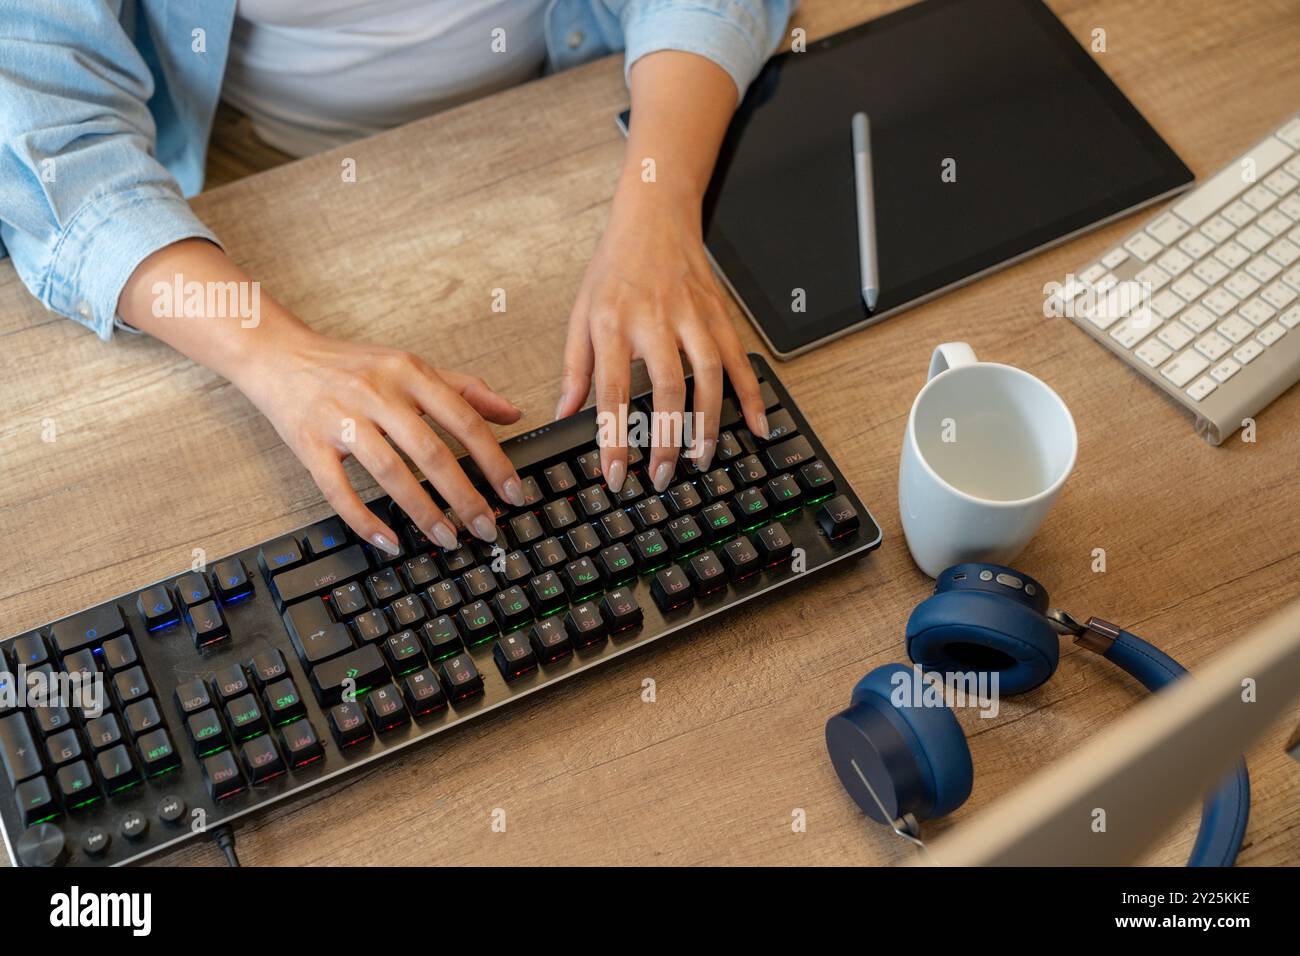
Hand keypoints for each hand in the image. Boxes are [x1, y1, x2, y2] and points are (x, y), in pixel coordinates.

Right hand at [231, 326, 523, 553]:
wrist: (278, 354)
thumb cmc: (351, 365)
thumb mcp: (410, 365)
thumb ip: (464, 388)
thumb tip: (514, 413)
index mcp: (409, 372)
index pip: (464, 419)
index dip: (494, 460)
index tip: (514, 492)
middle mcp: (377, 393)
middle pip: (431, 452)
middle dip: (465, 496)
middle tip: (487, 528)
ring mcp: (341, 419)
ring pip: (390, 473)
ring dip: (424, 512)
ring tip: (448, 539)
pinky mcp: (309, 444)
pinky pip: (339, 490)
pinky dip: (364, 520)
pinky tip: (390, 541)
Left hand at [556, 186, 768, 494]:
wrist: (654, 216)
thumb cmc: (614, 268)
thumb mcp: (580, 313)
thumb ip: (575, 368)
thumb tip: (564, 414)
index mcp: (613, 323)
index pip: (612, 392)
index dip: (614, 438)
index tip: (617, 475)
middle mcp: (654, 319)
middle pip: (666, 387)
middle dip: (667, 438)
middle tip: (664, 476)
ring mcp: (692, 316)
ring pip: (708, 374)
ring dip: (708, 422)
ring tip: (702, 457)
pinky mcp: (718, 315)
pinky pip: (739, 359)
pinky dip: (752, 394)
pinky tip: (758, 425)